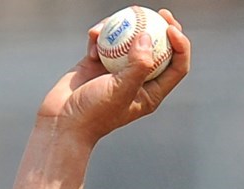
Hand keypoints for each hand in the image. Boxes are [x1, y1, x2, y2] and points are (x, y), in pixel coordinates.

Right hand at [38, 10, 191, 144]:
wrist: (63, 120)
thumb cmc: (94, 113)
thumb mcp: (120, 91)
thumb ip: (137, 66)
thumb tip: (147, 37)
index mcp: (152, 92)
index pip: (176, 66)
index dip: (181, 46)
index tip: (170, 28)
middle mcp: (138, 79)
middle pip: (158, 48)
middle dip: (161, 28)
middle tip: (159, 12)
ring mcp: (118, 68)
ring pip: (129, 38)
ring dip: (123, 26)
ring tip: (113, 22)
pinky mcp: (98, 61)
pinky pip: (104, 39)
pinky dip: (99, 34)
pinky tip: (91, 39)